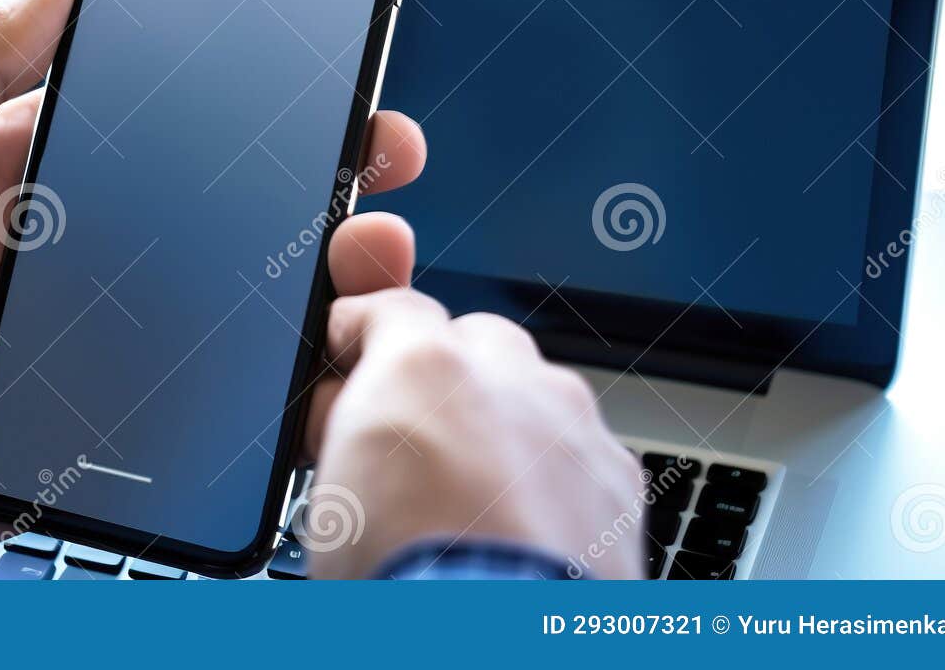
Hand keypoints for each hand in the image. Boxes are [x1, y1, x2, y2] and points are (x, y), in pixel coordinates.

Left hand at [0, 0, 429, 503]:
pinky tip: (296, 398)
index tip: (327, 78)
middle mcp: (26, 252)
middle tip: (384, 183)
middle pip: (190, 210)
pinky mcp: (38, 437)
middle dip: (295, 192)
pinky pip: (156, 419)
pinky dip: (231, 409)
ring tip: (368, 281)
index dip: (234, 94)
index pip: (136, 112)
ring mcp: (38, 348)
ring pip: (193, 311)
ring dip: (286, 296)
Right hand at [303, 288, 644, 579]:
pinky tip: (527, 526)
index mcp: (422, 370)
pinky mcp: (618, 482)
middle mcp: (508, 379)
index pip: (389, 308)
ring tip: (473, 495)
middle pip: (474, 339)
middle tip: (415, 439)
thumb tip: (340, 407)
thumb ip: (341, 420)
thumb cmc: (404, 583)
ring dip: (507, 422)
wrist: (497, 648)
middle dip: (446, 376)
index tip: (349, 367)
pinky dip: (556, 473)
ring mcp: (572, 426)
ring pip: (537, 391)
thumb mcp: (326, 496)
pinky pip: (582, 448)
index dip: (365, 338)